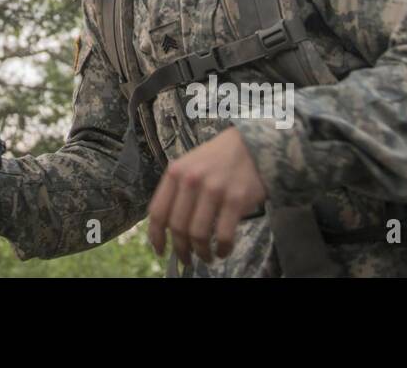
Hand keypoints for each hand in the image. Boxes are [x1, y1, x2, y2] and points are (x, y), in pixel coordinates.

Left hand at [147, 127, 266, 265]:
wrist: (251, 146)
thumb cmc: (217, 158)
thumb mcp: (189, 164)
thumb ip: (176, 189)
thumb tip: (166, 226)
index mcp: (175, 172)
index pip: (157, 211)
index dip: (156, 236)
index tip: (159, 250)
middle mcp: (191, 180)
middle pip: (177, 227)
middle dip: (180, 249)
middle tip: (186, 259)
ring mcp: (213, 190)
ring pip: (198, 234)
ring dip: (201, 252)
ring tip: (206, 257)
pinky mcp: (235, 200)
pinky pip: (223, 235)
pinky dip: (221, 249)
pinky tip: (222, 251)